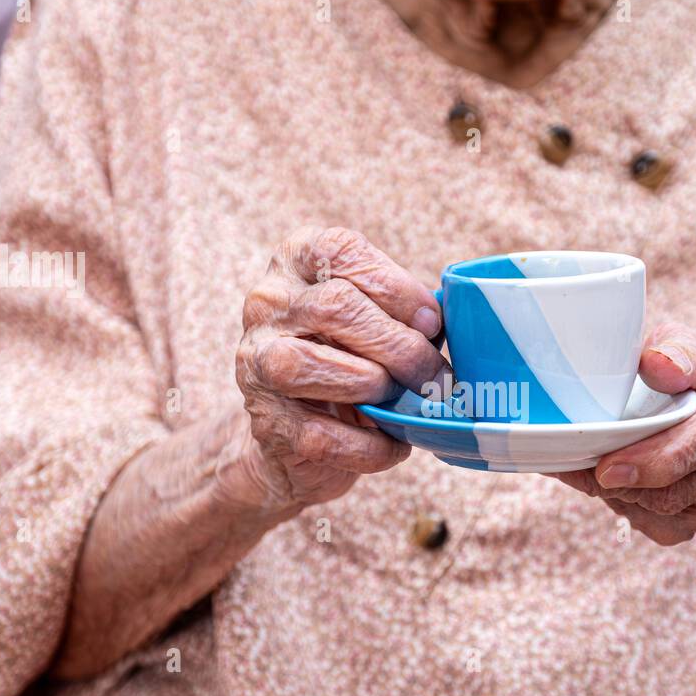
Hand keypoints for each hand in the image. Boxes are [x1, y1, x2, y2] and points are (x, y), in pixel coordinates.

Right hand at [230, 227, 447, 510]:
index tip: (432, 323)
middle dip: (399, 346)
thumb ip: (402, 314)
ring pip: (308, 364)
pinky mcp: (264, 422)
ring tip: (402, 403)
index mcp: (297, 262)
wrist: (299, 437)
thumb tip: (440, 327)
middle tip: (436, 376)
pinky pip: (320, 434)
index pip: (341, 251)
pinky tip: (392, 444)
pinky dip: (368, 445)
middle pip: (335, 307)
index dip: (395, 286)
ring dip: (373, 387)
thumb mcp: (374, 322)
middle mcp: (267, 304)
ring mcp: (255, 362)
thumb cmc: (352, 361)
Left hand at [552, 322, 695, 544]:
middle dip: (626, 479)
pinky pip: (666, 528)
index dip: (660, 457)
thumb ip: (682, 350)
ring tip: (601, 461)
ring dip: (624, 493)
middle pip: (685, 487)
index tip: (609, 469)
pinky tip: (625, 481)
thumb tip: (656, 366)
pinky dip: (633, 508)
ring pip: (669, 512)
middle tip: (581, 461)